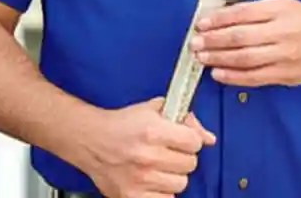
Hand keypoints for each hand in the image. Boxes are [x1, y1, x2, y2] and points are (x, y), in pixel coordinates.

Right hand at [81, 97, 215, 197]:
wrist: (90, 140)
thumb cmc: (122, 124)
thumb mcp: (153, 110)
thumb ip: (185, 120)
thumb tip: (209, 139)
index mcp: (153, 131)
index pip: (194, 143)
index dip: (190, 140)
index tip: (182, 140)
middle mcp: (148, 156)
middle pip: (190, 164)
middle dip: (182, 157)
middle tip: (169, 153)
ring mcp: (140, 179)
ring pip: (180, 184)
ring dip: (173, 176)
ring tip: (159, 167)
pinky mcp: (132, 197)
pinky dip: (163, 193)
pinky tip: (153, 182)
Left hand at [192, 0, 300, 86]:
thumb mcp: (281, 4)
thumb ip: (254, 10)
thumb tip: (220, 17)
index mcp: (280, 10)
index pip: (243, 14)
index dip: (219, 20)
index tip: (201, 24)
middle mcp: (283, 32)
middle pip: (241, 38)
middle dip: (214, 41)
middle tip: (196, 43)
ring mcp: (285, 55)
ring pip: (245, 59)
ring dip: (219, 59)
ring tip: (202, 58)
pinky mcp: (285, 75)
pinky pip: (254, 77)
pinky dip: (233, 77)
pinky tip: (219, 74)